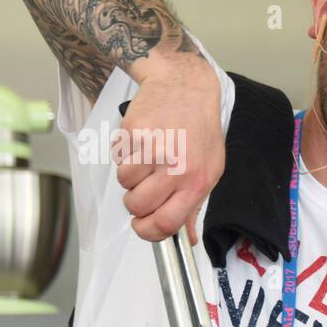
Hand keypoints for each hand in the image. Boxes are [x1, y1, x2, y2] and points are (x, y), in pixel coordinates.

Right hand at [115, 51, 224, 242]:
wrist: (185, 88)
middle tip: (144, 186)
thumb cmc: (199, 131)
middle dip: (135, 203)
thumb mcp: (208, 170)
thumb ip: (194, 206)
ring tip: (145, 159)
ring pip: (124, 184)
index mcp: (197, 183)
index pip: (166, 224)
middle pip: (138, 207)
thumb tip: (187, 239)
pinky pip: (117, 159)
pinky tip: (140, 144)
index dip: (148, 232)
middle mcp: (177, 168)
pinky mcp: (134, 134)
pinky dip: (123, 156)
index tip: (143, 226)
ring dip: (129, 177)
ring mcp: (154, 150)